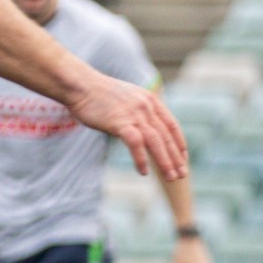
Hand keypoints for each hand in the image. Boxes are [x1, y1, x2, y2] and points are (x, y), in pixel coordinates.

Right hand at [66, 69, 187, 179]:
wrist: (79, 84)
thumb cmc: (98, 94)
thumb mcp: (127, 98)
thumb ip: (139, 112)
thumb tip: (143, 129)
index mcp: (151, 101)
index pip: (172, 126)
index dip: (179, 143)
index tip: (183, 158)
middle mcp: (147, 108)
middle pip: (167, 137)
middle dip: (176, 158)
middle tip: (182, 174)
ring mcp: (134, 114)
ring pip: (157, 142)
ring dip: (165, 162)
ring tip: (171, 178)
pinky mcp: (120, 122)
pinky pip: (136, 144)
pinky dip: (141, 159)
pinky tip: (144, 172)